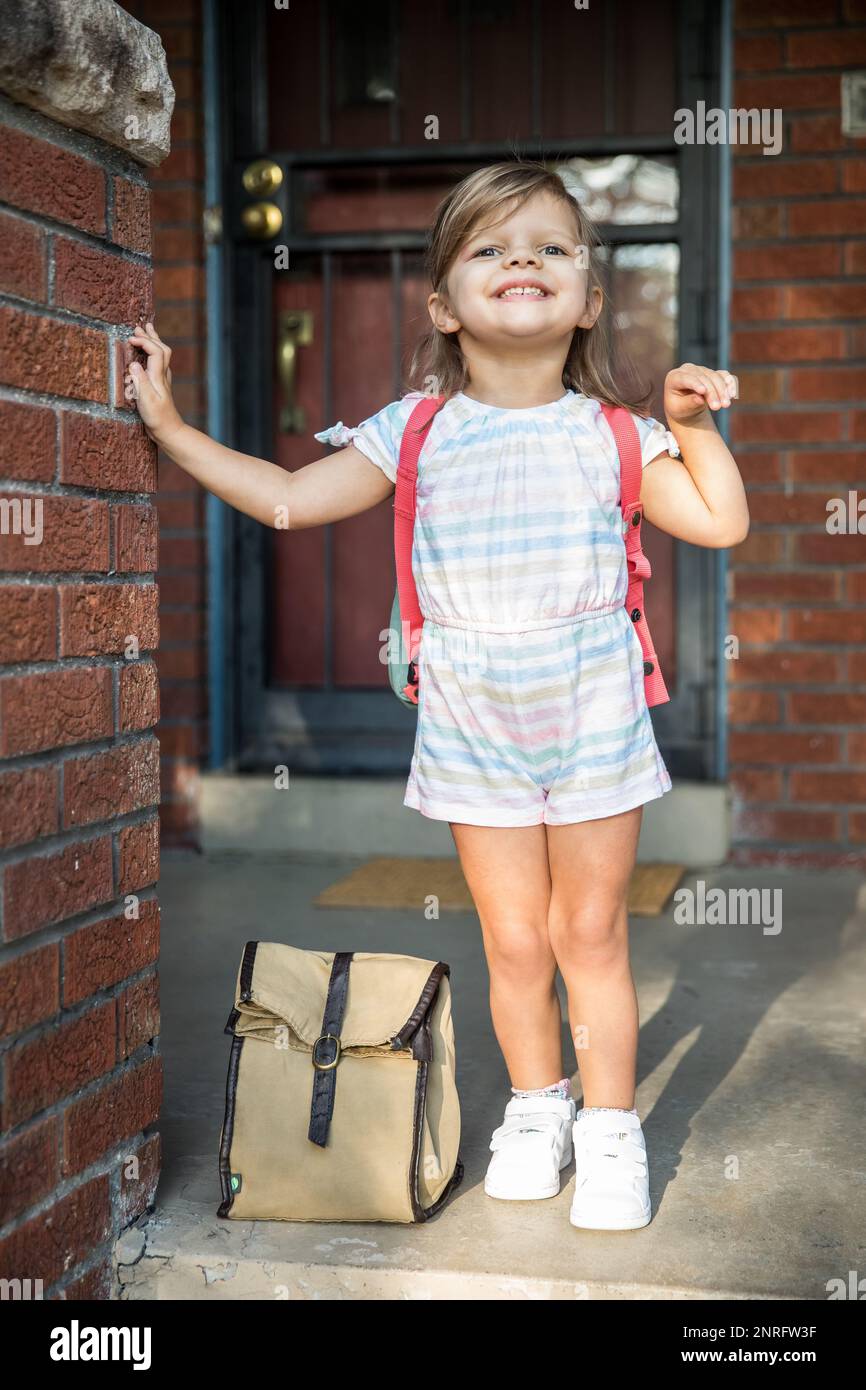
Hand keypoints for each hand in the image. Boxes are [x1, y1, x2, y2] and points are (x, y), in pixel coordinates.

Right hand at [123, 320, 184, 443]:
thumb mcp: (145, 400)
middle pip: (161, 349)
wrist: (168, 431)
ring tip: (147, 331)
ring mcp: (163, 380)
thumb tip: (133, 363)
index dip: (144, 341)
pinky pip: (159, 362)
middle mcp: (162, 375)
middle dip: (151, 336)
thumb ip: (140, 381)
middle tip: (140, 327)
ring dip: (154, 341)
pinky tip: (149, 354)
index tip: (130, 339)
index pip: (155, 351)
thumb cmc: (156, 417)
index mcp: (158, 376)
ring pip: (162, 355)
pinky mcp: (160, 386)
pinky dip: (153, 352)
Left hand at [663, 364, 738, 424]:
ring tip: (725, 405)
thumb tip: (700, 399)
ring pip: (714, 376)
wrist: (686, 408)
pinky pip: (724, 375)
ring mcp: (701, 369)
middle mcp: (688, 370)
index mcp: (674, 377)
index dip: (695, 383)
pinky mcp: (712, 373)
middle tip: (717, 407)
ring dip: (722, 391)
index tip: (703, 391)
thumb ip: (688, 403)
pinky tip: (732, 394)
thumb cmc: (679, 408)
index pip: (685, 378)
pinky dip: (730, 384)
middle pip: (702, 378)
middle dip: (711, 392)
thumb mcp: (679, 409)